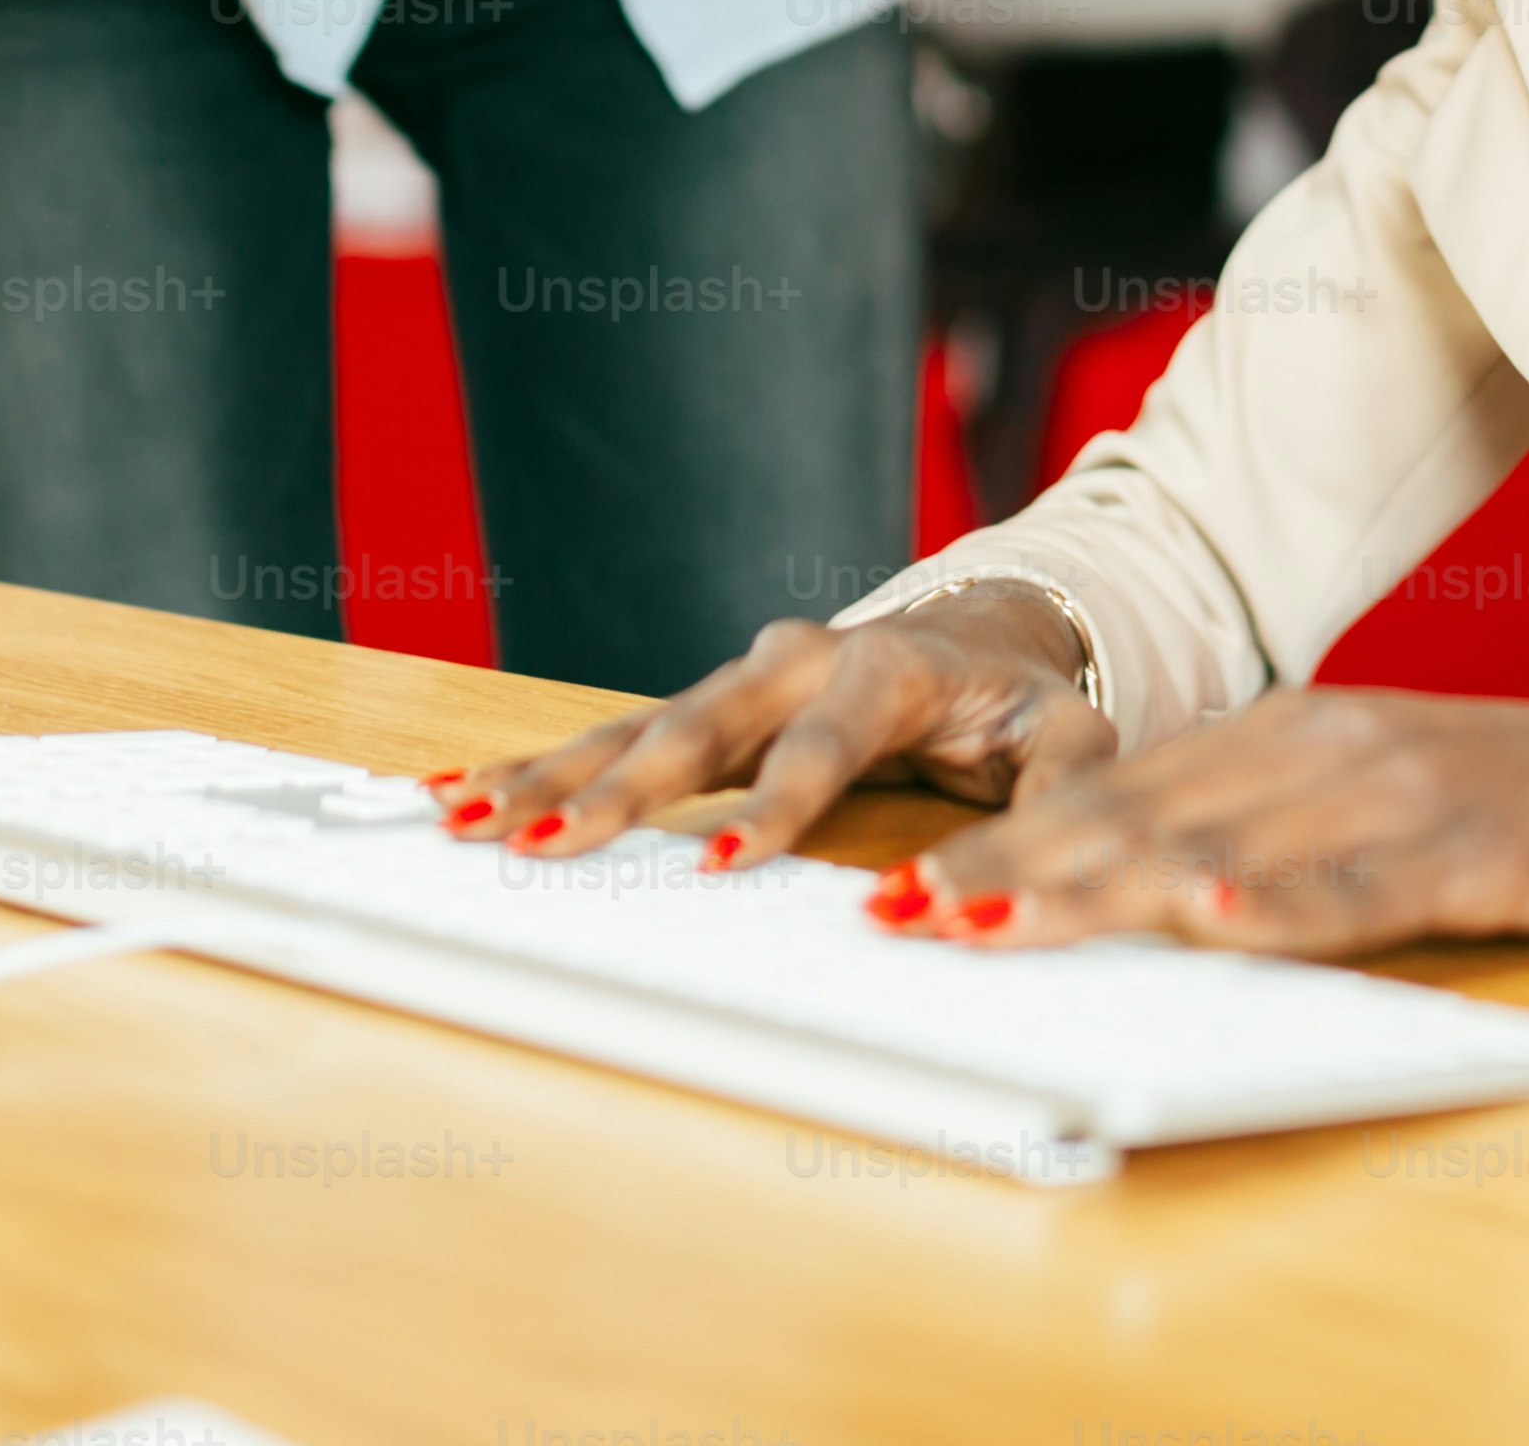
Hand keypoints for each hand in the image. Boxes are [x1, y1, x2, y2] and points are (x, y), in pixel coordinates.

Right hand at [429, 589, 1109, 872]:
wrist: (988, 627)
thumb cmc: (1025, 700)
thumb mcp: (1072, 743)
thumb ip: (1050, 809)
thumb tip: (985, 900)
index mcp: (884, 668)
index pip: (825, 742)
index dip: (779, 801)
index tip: (730, 859)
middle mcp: (795, 660)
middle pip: (696, 730)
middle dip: (619, 788)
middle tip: (547, 839)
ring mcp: (738, 677)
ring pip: (633, 728)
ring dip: (547, 774)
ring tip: (463, 814)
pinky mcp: (704, 704)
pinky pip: (611, 732)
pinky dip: (535, 760)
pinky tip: (456, 786)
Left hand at [864, 688, 1528, 957]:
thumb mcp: (1391, 797)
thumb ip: (1278, 831)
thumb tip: (1151, 890)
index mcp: (1303, 730)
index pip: (1125, 788)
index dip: (1008, 837)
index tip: (905, 885)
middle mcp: (1332, 744)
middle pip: (1141, 813)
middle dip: (1009, 869)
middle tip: (899, 916)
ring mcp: (1400, 791)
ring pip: (1221, 844)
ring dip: (1097, 888)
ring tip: (994, 923)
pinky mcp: (1473, 848)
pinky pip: (1360, 887)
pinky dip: (1280, 906)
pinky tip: (1210, 922)